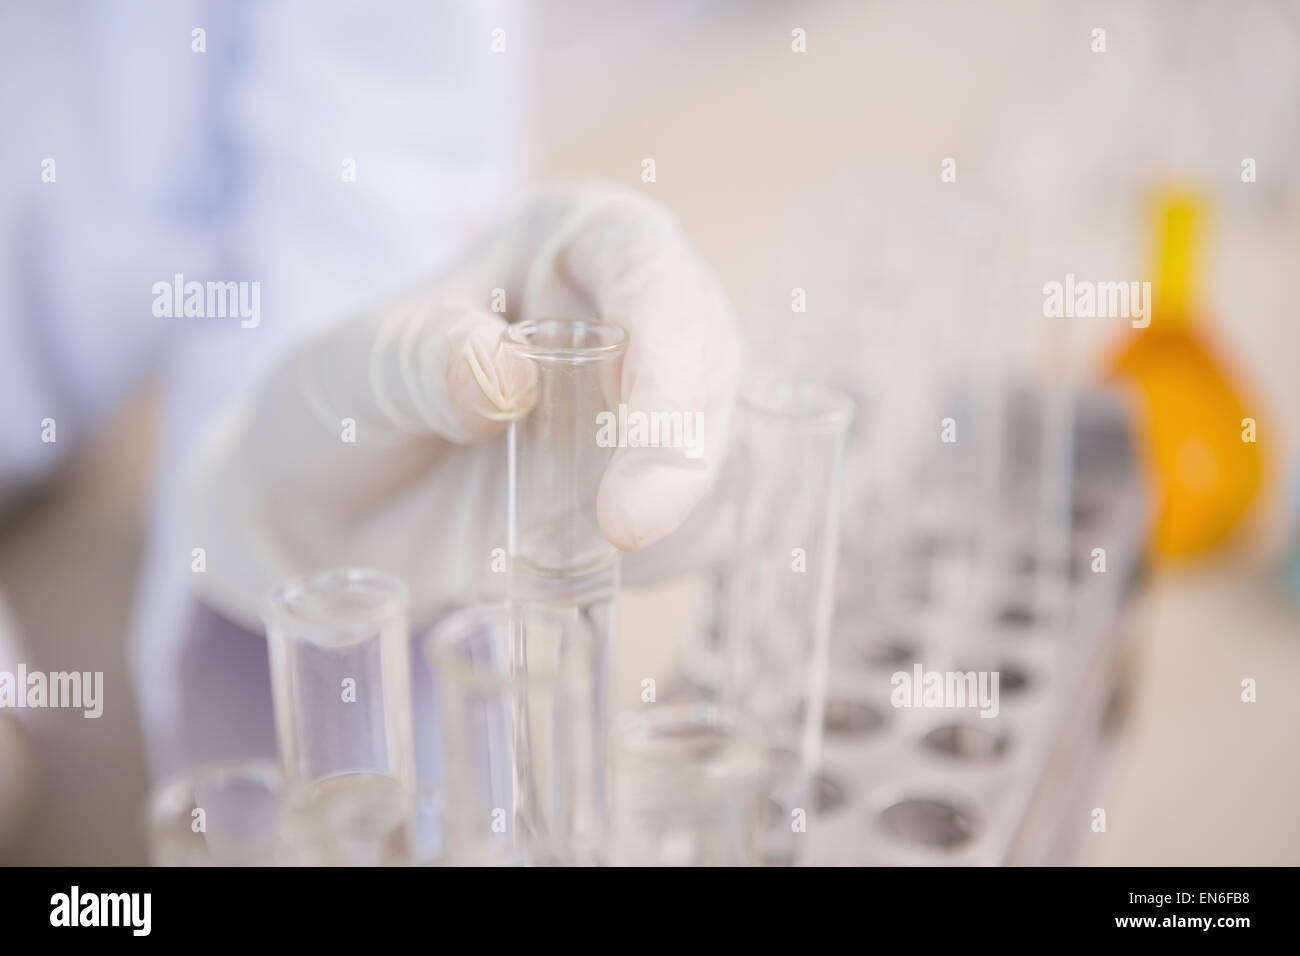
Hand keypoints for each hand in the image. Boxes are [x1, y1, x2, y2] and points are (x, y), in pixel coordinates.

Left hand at [182, 182, 741, 629]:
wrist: (333, 516)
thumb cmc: (342, 412)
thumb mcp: (351, 372)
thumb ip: (420, 360)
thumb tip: (503, 371)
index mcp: (569, 245)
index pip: (644, 264)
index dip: (661, 340)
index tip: (633, 426)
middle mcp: (631, 316)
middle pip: (708, 358)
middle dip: (684, 444)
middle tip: (623, 529)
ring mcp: (654, 408)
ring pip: (728, 445)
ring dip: (686, 509)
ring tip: (588, 553)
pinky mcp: (660, 491)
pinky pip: (707, 522)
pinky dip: (671, 554)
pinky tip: (595, 568)